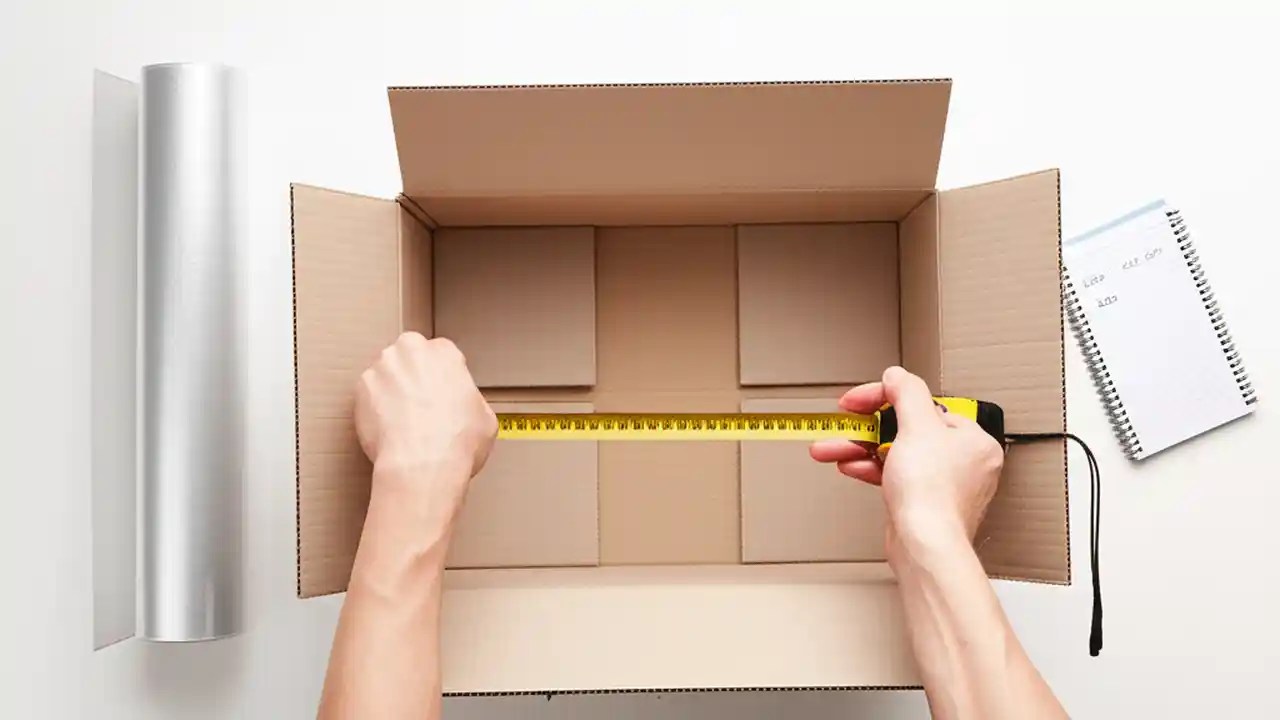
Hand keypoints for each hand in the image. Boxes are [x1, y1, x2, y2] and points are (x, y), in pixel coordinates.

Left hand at [355, 332, 497, 494]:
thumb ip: (470, 400)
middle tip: (423, 405)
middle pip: (410, 358)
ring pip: (387, 376)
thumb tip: (465, 409)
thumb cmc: (456, 441)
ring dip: (392, 391)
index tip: (444, 393)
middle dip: (414, 376)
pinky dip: (375, 409)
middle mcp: (409, 351)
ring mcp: (381, 369)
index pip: (442, 355)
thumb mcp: (485, 416)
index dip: (443, 377)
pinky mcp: (360, 391)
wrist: (422, 464)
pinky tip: (389, 429)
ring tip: (404, 421)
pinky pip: (368, 396)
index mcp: (443, 352)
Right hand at [809, 366, 1003, 556]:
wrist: (924, 546)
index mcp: (972, 439)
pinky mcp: (924, 504)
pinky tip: (850, 467)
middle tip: (842, 424)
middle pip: (906, 430)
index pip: (925, 405)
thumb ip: (907, 393)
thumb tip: (898, 376)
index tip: (858, 400)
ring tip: (830, 449)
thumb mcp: (917, 427)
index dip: (886, 397)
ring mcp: (944, 485)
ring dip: (860, 450)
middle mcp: (963, 461)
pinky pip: (895, 477)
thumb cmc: (932, 495)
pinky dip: (871, 470)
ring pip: (896, 455)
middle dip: (866, 428)